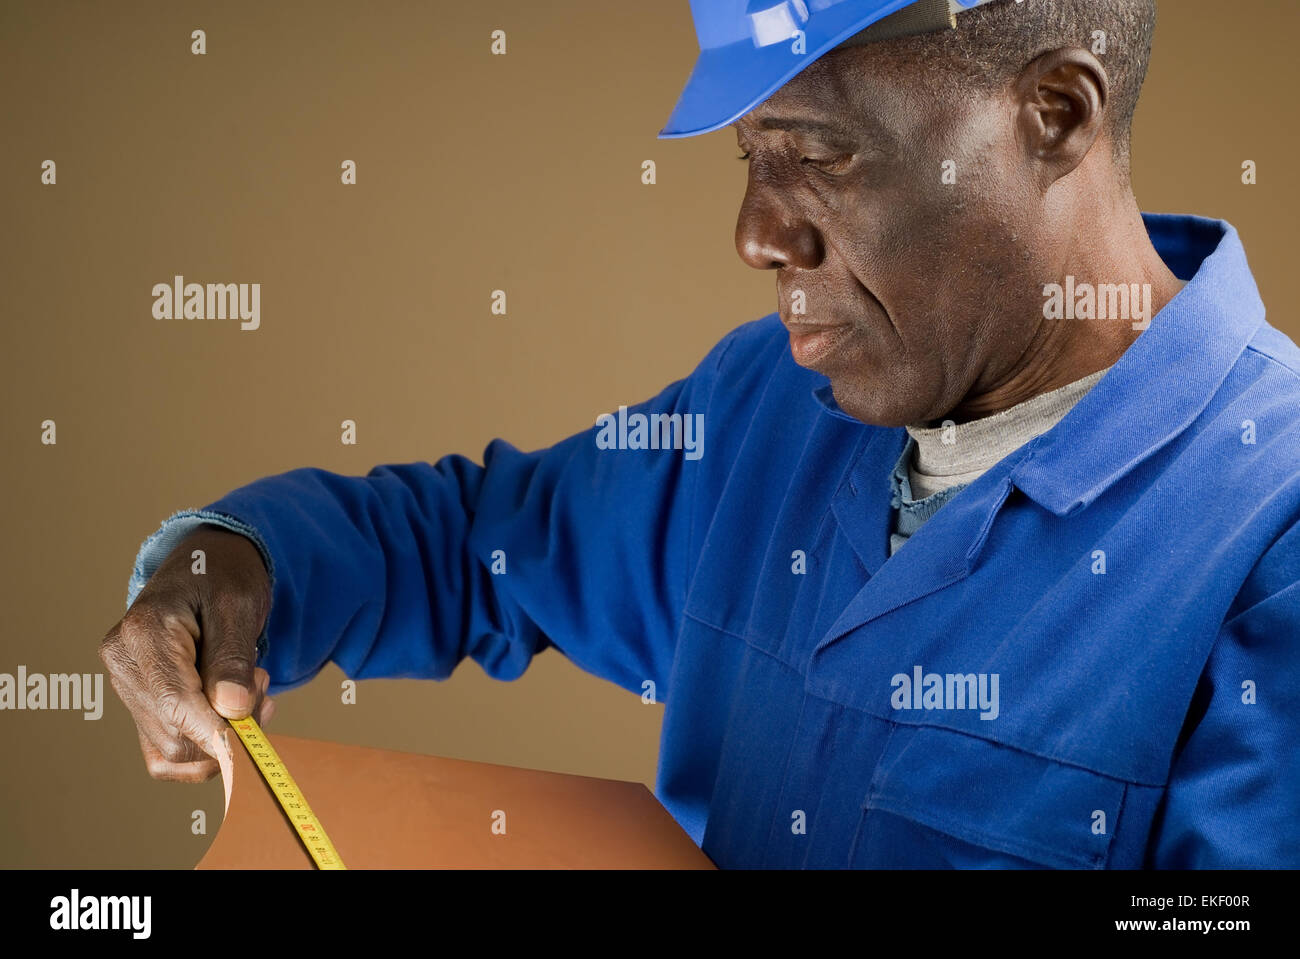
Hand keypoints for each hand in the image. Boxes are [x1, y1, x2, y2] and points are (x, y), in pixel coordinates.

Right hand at [100, 524, 275, 781]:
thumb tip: (233, 711)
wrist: (205, 565)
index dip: (215, 731)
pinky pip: (164, 752)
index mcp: (143, 632)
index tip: (253, 745)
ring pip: (173, 749)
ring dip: (222, 736)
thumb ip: (233, 659)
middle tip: (261, 684)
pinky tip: (229, 712)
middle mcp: (124, 664)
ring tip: (249, 689)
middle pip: (175, 733)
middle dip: (230, 726)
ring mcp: (127, 687)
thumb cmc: (222, 576)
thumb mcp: (239, 605)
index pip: (174, 701)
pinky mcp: (139, 703)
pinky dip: (204, 745)